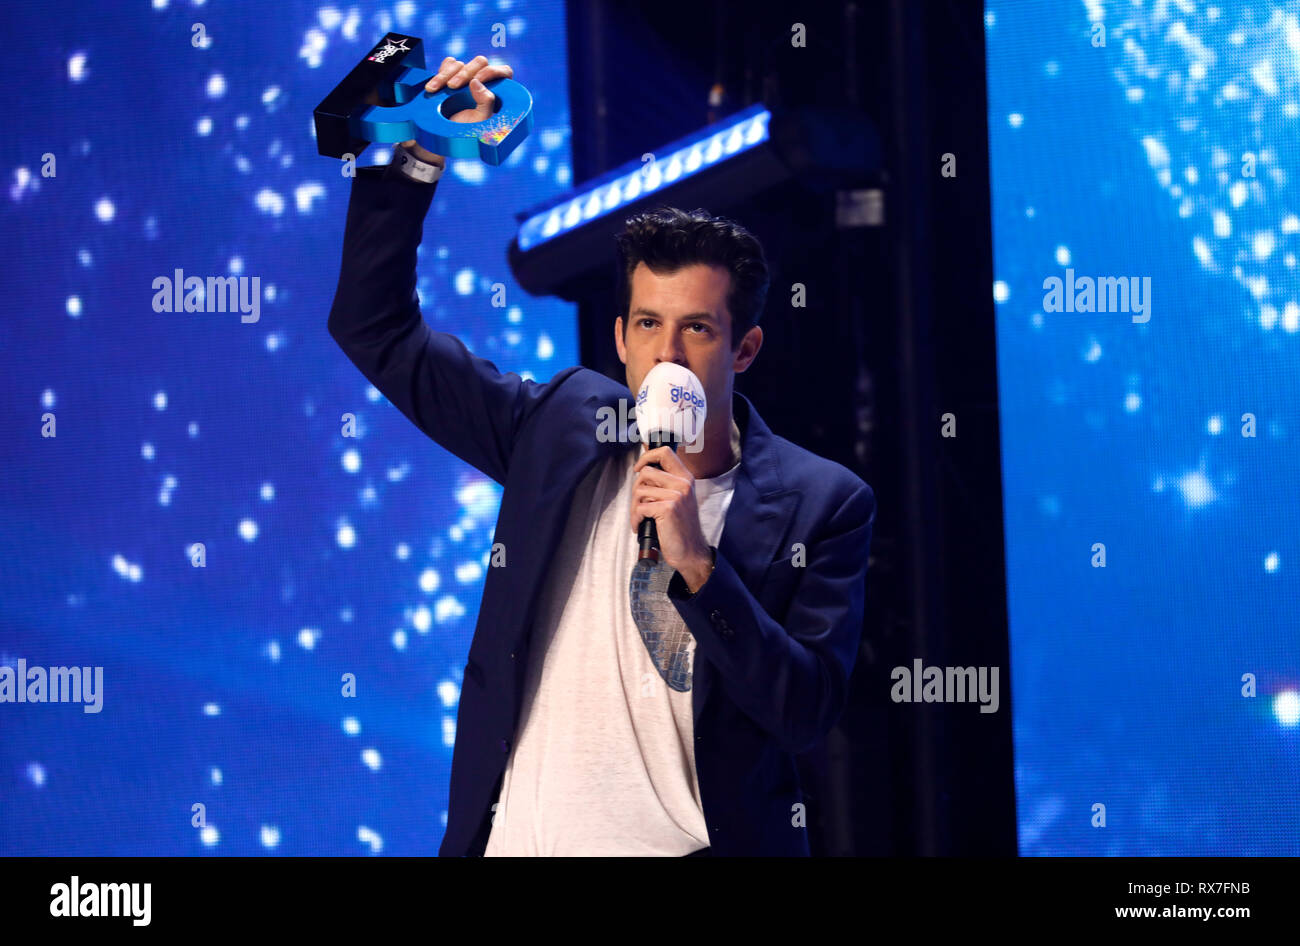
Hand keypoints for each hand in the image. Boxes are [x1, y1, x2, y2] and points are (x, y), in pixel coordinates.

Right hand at [398, 55, 514, 164]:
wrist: (442, 134)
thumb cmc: (464, 132)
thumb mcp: (479, 123)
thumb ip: (485, 103)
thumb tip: (476, 81)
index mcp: (498, 93)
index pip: (504, 72)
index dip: (493, 71)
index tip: (477, 80)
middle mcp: (484, 82)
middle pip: (481, 62)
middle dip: (465, 73)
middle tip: (452, 87)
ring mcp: (468, 77)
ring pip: (461, 63)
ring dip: (446, 75)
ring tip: (434, 90)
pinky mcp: (452, 74)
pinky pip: (448, 64)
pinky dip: (439, 74)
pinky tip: (432, 88)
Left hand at [630, 447, 713, 590]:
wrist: (691, 551)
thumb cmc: (681, 527)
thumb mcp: (680, 499)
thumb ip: (666, 483)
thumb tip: (643, 471)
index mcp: (685, 478)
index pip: (665, 452)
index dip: (647, 457)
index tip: (638, 468)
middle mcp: (682, 484)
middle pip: (646, 472)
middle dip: (636, 489)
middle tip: (640, 504)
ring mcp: (676, 496)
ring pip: (640, 491)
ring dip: (635, 507)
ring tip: (642, 517)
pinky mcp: (667, 509)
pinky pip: (640, 508)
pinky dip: (635, 519)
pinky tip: (641, 525)